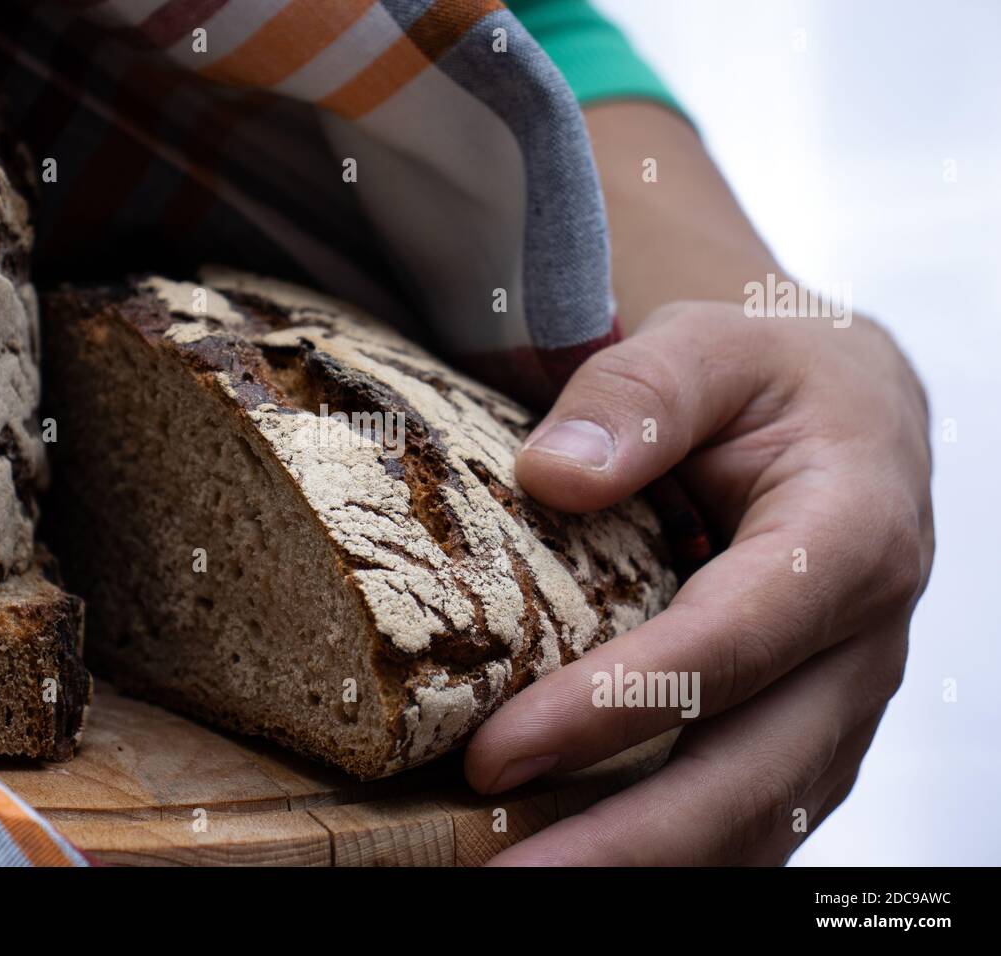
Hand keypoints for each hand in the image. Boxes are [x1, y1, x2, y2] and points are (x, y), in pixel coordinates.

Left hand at [464, 301, 933, 864]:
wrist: (851, 417)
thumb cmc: (772, 378)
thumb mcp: (711, 346)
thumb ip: (639, 396)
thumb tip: (552, 475)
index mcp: (849, 538)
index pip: (727, 645)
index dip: (615, 709)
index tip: (498, 757)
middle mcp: (859, 643)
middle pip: (750, 774)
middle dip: (624, 846)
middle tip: (500, 883)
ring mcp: (839, 702)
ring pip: (755, 818)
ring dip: (640, 870)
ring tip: (517, 888)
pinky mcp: (807, 732)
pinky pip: (748, 815)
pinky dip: (668, 856)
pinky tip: (578, 866)